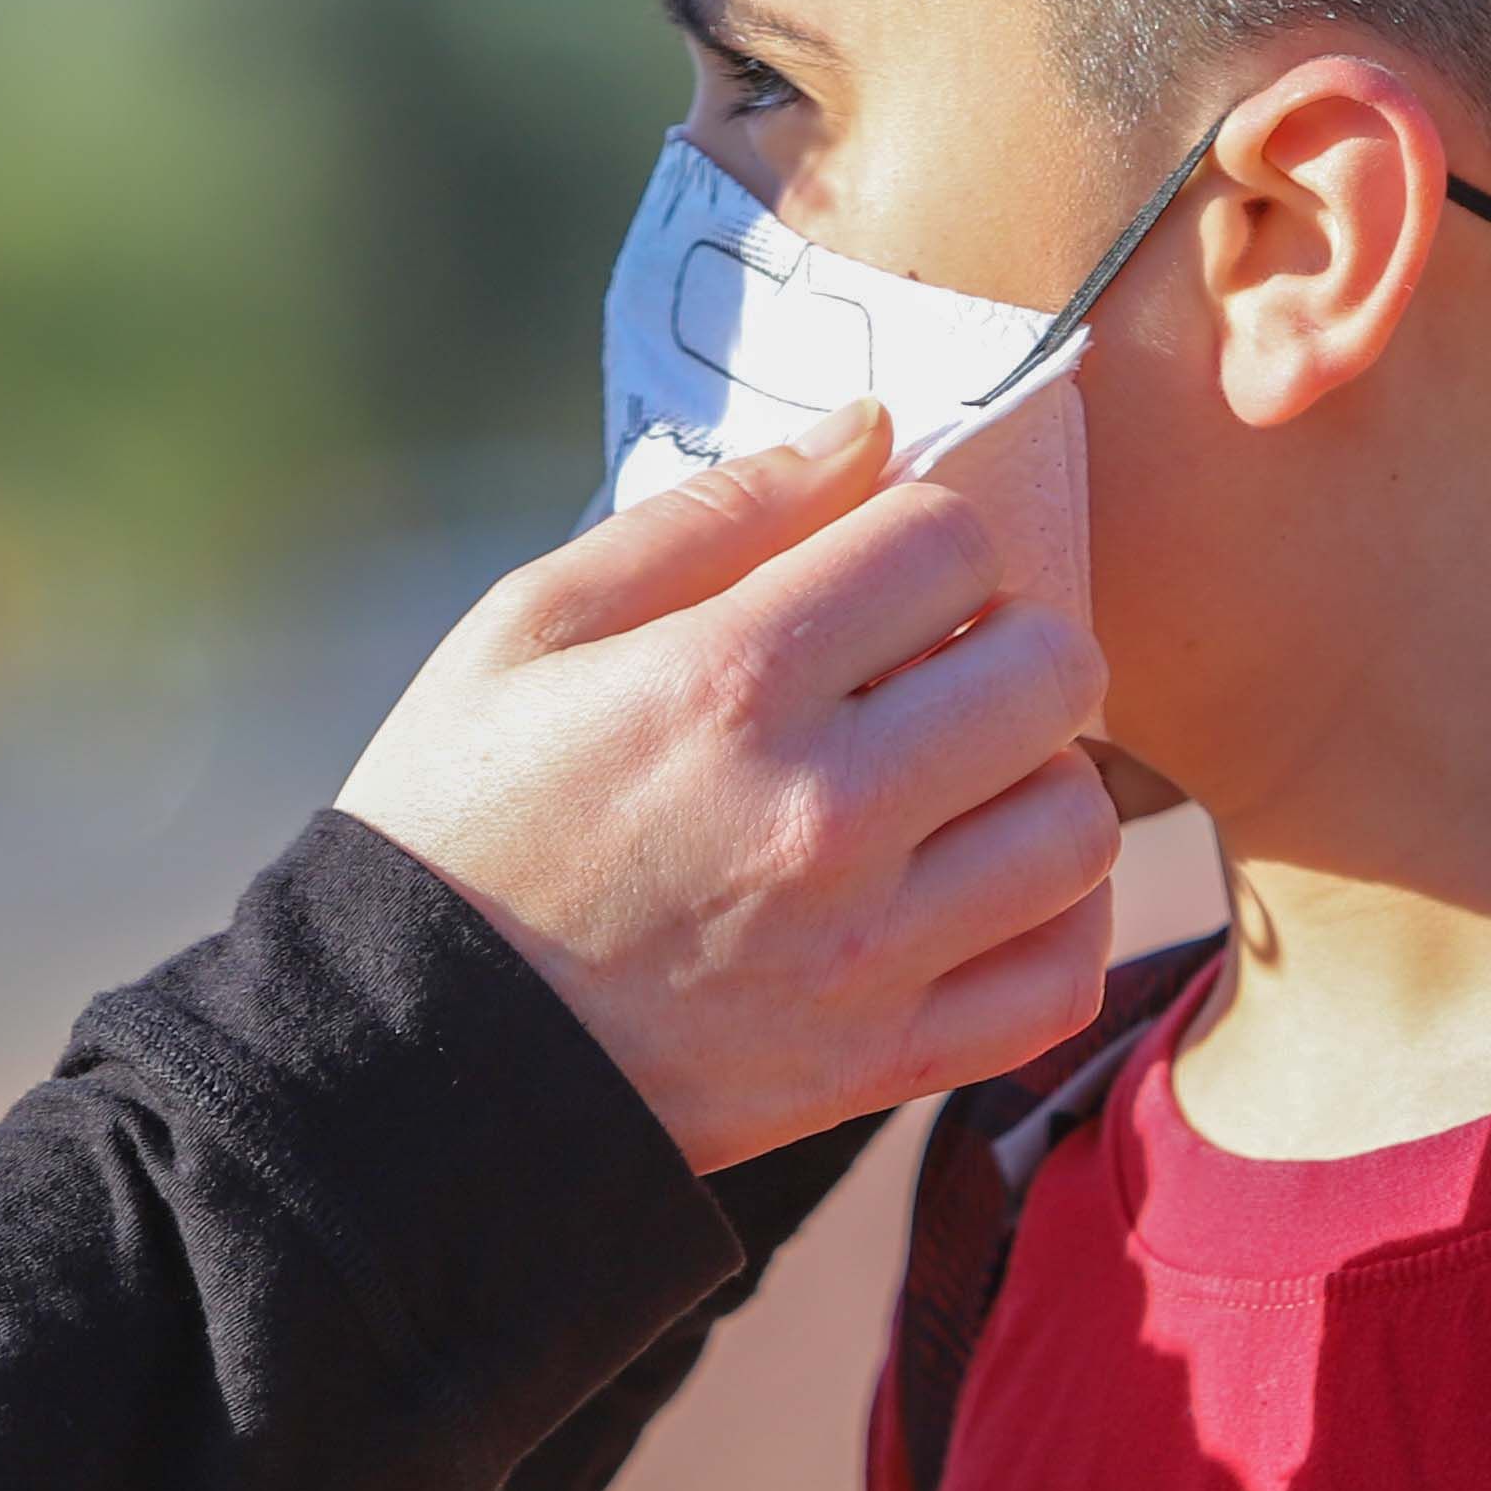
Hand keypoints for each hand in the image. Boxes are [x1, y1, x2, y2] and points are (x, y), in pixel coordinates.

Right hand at [341, 403, 1120, 1176]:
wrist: (409, 1058)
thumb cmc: (462, 817)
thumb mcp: (530, 627)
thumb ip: (711, 515)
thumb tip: (874, 430)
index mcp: (729, 683)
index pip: (949, 540)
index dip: (918, 538)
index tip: (871, 582)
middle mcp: (820, 815)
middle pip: (1055, 668)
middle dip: (1004, 643)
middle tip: (929, 674)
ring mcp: (863, 951)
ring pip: (1081, 823)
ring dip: (1035, 783)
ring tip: (954, 785)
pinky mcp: (880, 1061)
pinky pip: (1060, 979)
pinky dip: (1051, 926)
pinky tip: (978, 890)